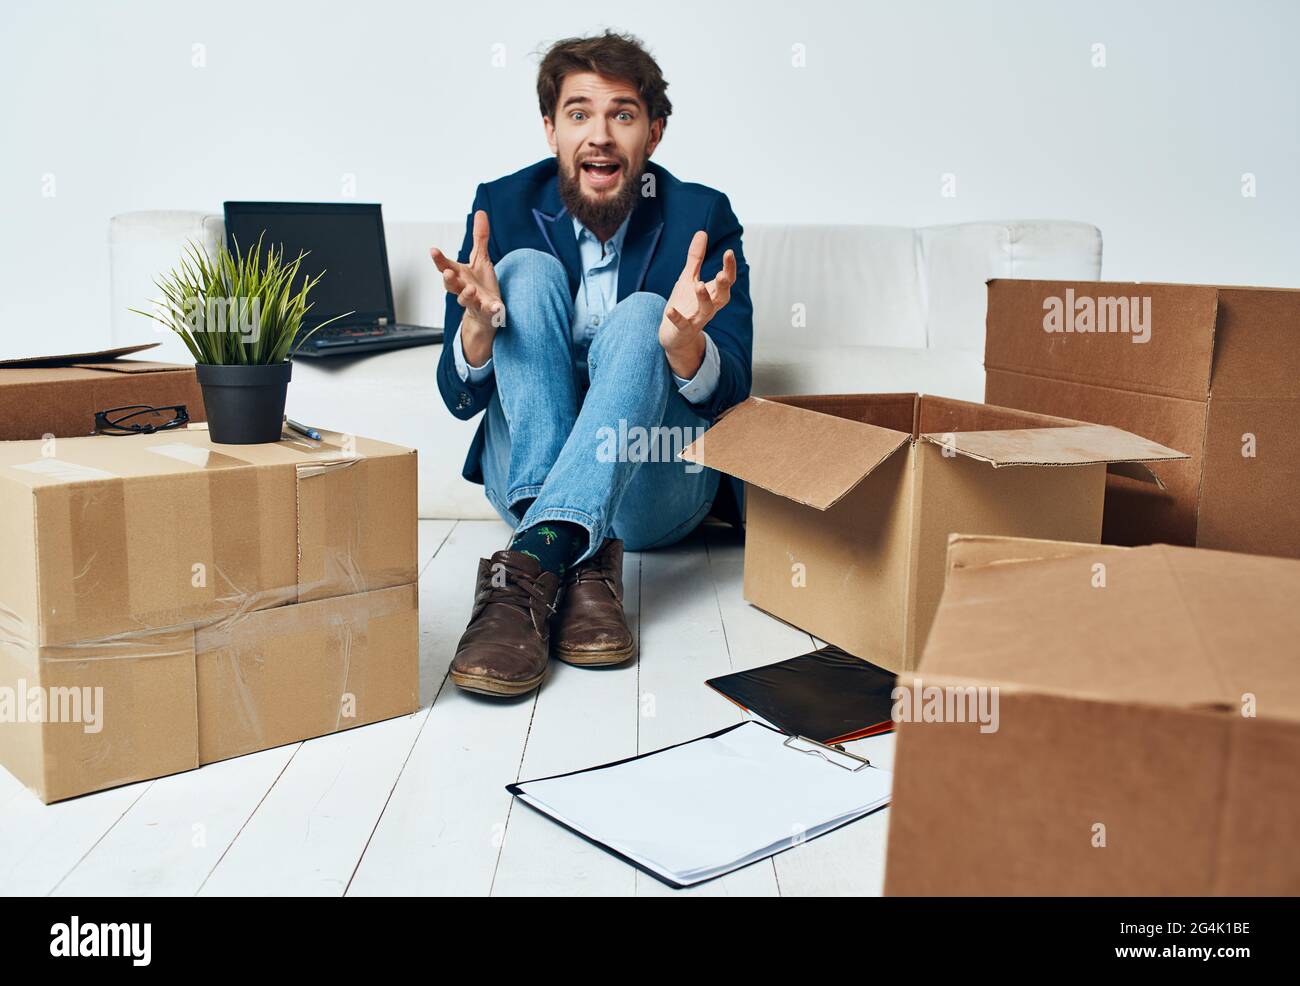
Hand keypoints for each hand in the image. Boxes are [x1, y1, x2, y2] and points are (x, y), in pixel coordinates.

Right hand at [430, 210, 502, 366]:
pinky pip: (488, 312)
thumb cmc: (481, 285)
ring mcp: (474, 302)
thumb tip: (480, 212)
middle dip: (448, 279)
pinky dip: (491, 310)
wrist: (486, 313)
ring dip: (467, 295)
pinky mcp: (487, 312)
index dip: (439, 259)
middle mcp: (463, 289)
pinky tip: (496, 306)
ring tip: (470, 289)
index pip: (445, 266)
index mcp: (459, 276)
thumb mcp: (481, 259)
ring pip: (465, 300)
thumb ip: (479, 238)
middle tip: (448, 272)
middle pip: (451, 285)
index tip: (433, 250)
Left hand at [658, 231, 736, 379]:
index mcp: (712, 293)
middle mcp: (709, 306)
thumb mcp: (689, 278)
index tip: (729, 252)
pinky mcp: (683, 329)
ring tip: (699, 285)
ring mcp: (697, 319)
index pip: (726, 280)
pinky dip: (677, 317)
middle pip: (722, 297)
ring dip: (704, 298)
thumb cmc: (684, 303)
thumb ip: (696, 258)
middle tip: (722, 274)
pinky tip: (670, 310)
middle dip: (724, 285)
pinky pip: (682, 324)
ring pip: (706, 311)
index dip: (729, 268)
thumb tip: (702, 232)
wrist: (673, 334)